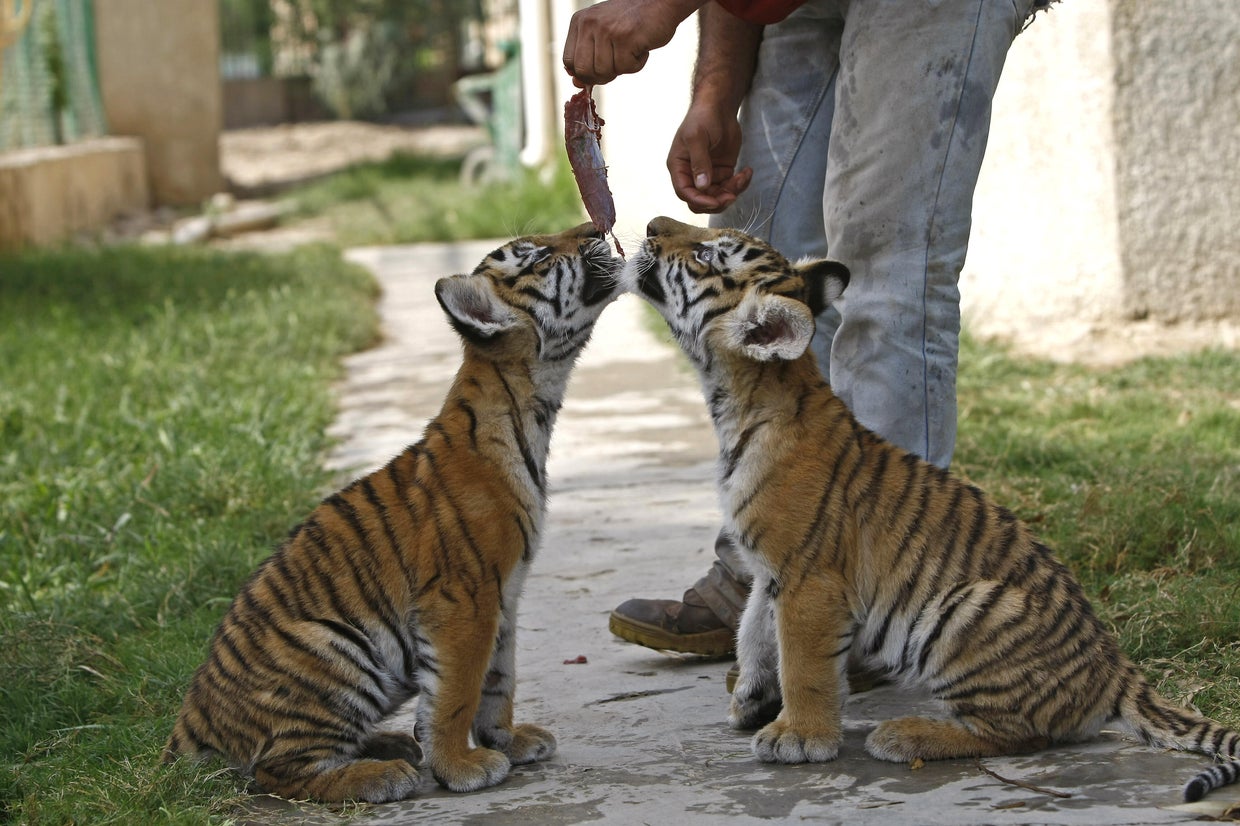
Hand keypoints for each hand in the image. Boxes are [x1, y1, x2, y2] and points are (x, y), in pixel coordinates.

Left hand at [562, 0, 700, 85]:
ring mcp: (606, 29)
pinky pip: (625, 68)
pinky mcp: (625, 37)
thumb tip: (577, 84)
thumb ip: (588, 56)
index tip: (599, 71)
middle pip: (584, 71)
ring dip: (622, 68)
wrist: (661, 3)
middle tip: (618, 63)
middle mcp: (589, 23)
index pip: (569, 61)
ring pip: (604, 71)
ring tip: (632, 49)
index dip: (583, 74)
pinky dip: (637, 64)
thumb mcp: (603, 34)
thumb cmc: (632, 22)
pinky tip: (642, 47)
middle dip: (602, 76)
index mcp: (580, 22)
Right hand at [667, 103, 752, 212]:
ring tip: (743, 176)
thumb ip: (699, 162)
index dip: (699, 200)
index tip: (715, 201)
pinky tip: (747, 171)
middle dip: (717, 201)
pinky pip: (731, 187)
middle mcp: (692, 174)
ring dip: (732, 192)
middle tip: (732, 195)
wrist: (719, 106)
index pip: (685, 192)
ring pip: (718, 196)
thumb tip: (701, 186)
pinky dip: (741, 184)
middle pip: (701, 200)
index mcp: (679, 167)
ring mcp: (708, 174)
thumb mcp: (697, 138)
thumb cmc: (702, 118)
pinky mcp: (723, 172)